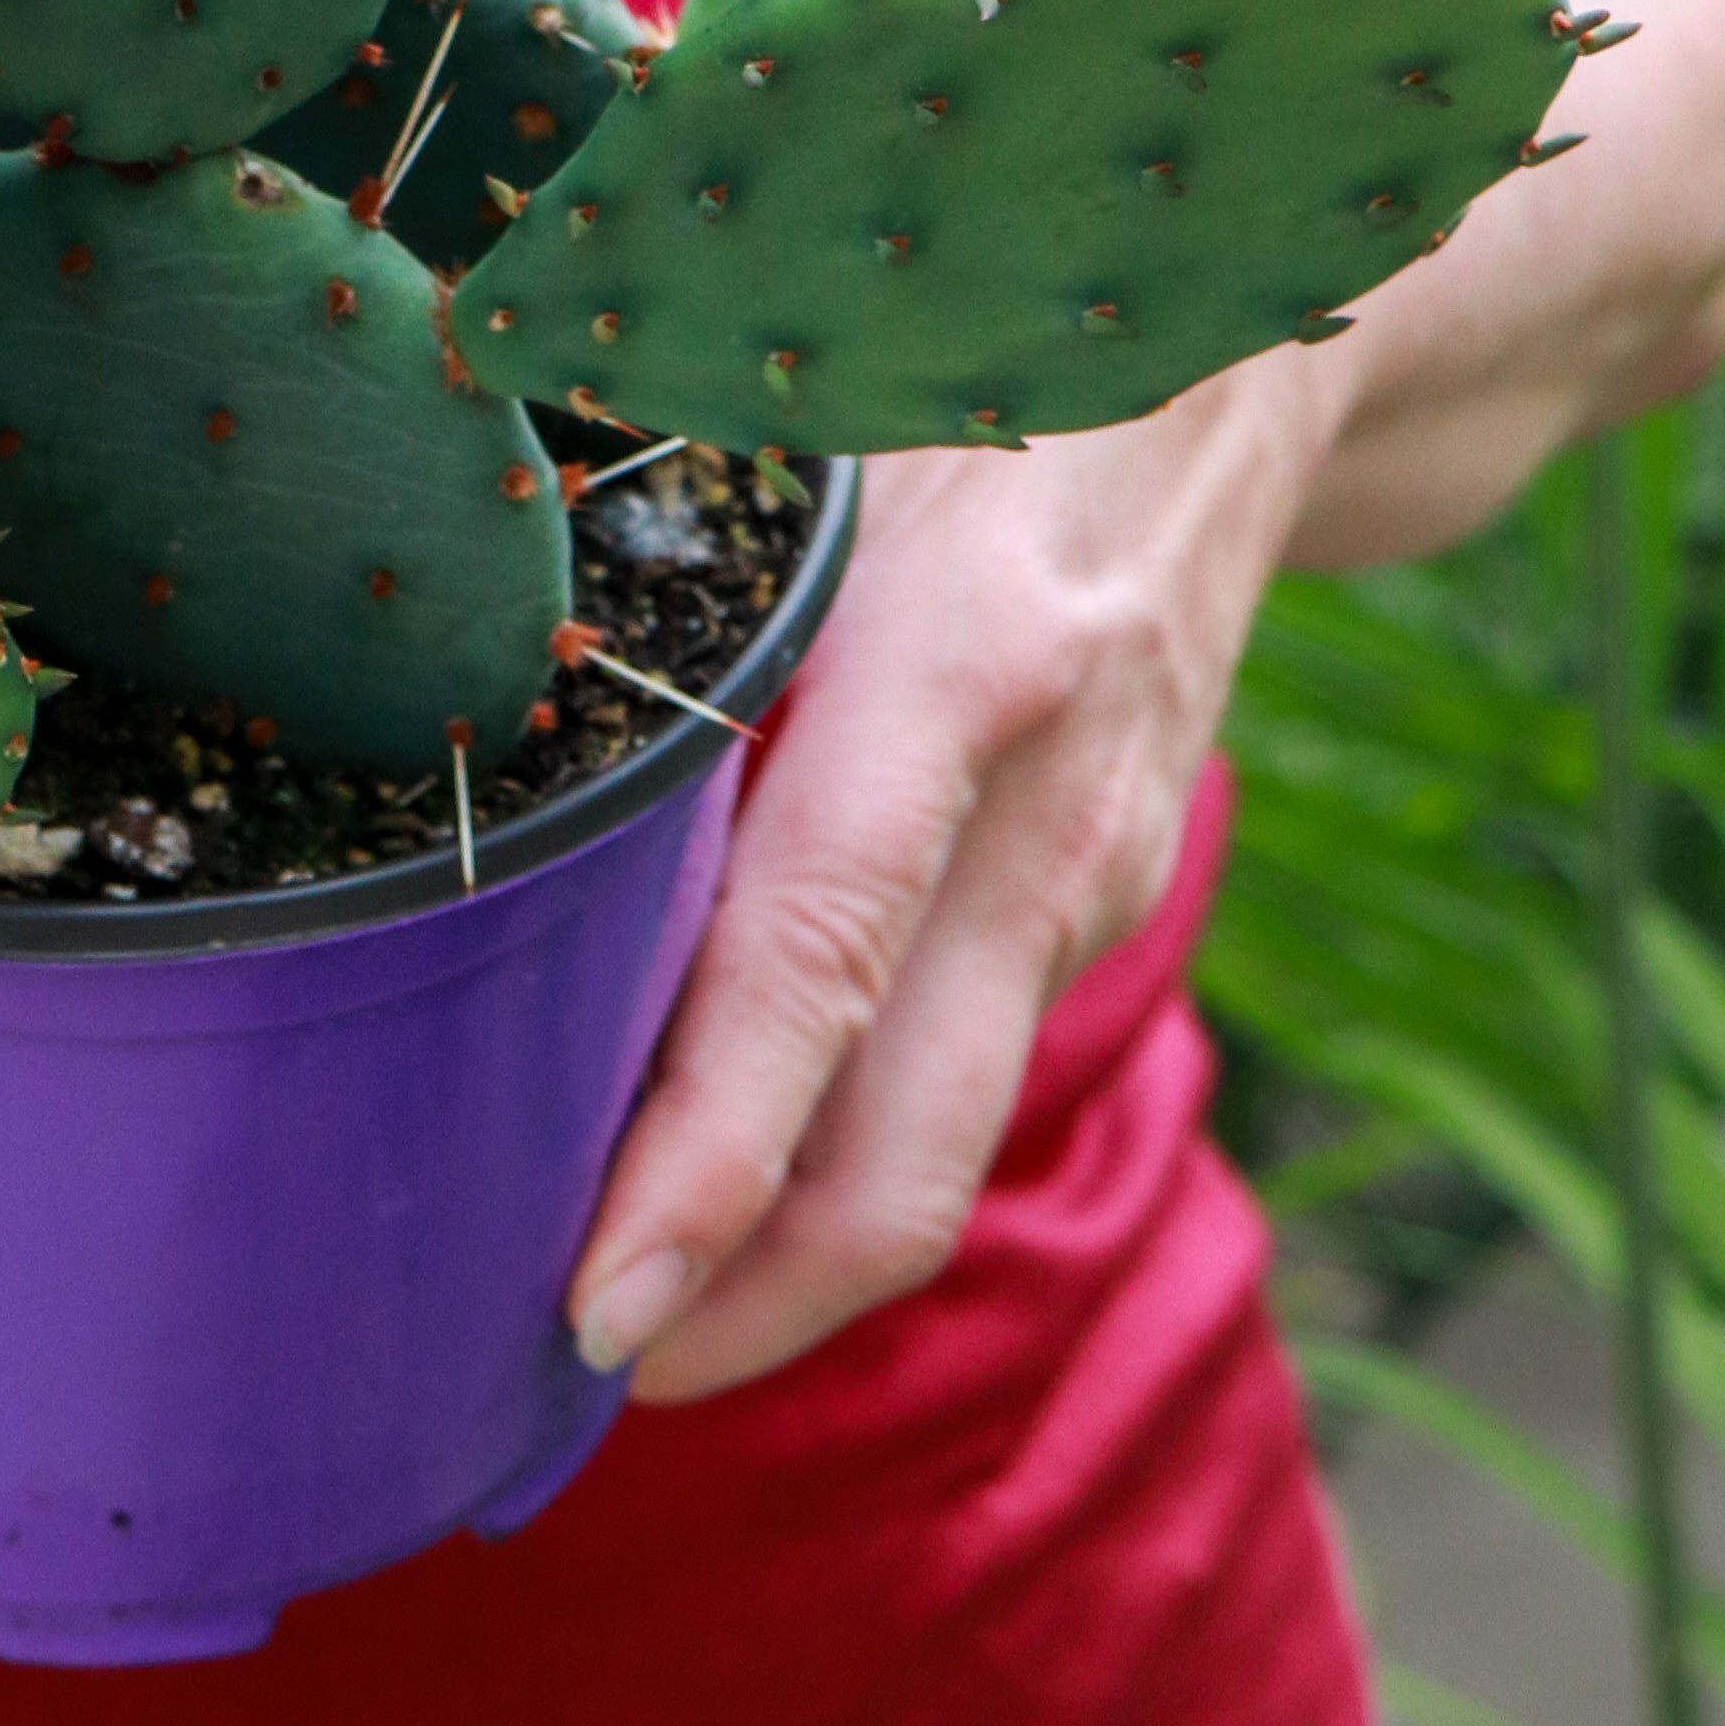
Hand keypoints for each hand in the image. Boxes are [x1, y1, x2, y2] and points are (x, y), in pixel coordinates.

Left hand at [565, 347, 1345, 1405]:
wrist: (1264, 346)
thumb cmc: (975, 353)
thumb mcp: (830, 405)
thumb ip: (683, 540)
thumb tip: (460, 610)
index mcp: (957, 664)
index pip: (815, 958)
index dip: (707, 1155)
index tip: (596, 1303)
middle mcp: (1042, 805)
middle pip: (905, 1143)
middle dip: (744, 1303)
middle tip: (576, 1380)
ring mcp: (1086, 873)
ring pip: (934, 1135)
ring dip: (780, 1251)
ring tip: (607, 1305)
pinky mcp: (1092, 903)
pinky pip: (951, 1065)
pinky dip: (839, 1145)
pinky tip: (715, 1158)